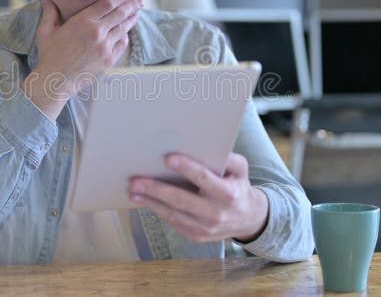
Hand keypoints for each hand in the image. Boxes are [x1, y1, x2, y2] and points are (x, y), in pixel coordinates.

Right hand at [22, 0, 141, 119]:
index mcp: (83, 21)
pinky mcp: (109, 60)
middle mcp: (97, 32)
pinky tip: (126, 32)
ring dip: (132, 18)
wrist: (55, 80)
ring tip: (137, 12)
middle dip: (132, 4)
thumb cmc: (49, 55)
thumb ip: (50, 11)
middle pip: (121, 13)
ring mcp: (105, 47)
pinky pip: (122, 44)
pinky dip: (125, 36)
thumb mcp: (46, 30)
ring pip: (124, 28)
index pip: (108, 2)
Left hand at [128, 153, 268, 243]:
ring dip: (150, 202)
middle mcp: (216, 213)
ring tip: (133, 191)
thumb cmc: (238, 187)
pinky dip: (157, 210)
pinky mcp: (196, 236)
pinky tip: (145, 201)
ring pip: (173, 214)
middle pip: (181, 200)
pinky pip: (173, 222)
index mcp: (228, 194)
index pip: (204, 179)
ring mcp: (205, 228)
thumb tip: (206, 145)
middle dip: (156, 190)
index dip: (186, 168)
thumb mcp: (240, 169)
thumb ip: (228, 158)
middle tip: (136, 181)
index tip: (167, 158)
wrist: (247, 219)